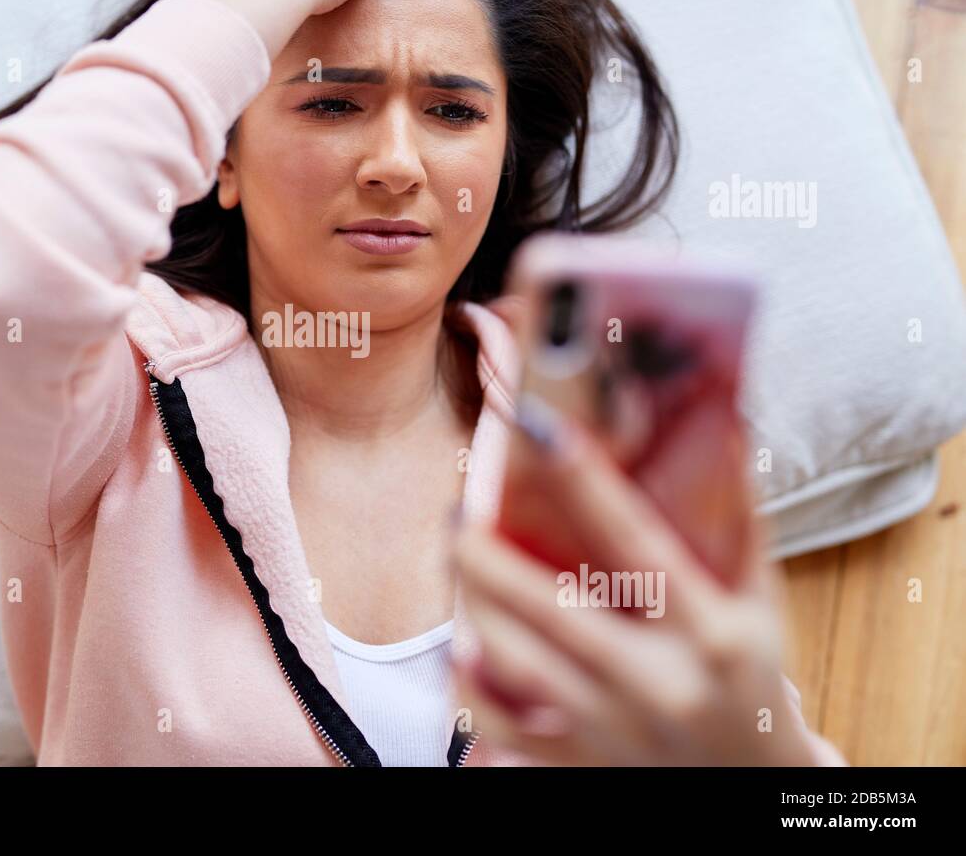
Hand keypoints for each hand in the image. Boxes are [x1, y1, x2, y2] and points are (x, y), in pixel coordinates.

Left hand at [450, 395, 821, 765]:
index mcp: (710, 633)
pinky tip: (458, 648)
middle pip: (553, 610)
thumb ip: (739, 522)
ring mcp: (615, 729)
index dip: (585, 484)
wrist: (755, 789)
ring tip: (456, 558)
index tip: (541, 429)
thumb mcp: (761, 606)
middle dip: (492, 557)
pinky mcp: (579, 764)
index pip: (637, 543)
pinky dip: (471, 690)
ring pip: (518, 663)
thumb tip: (721, 428)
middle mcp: (659, 683)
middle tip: (458, 510)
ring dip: (475, 606)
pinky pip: (504, 729)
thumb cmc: (749, 681)